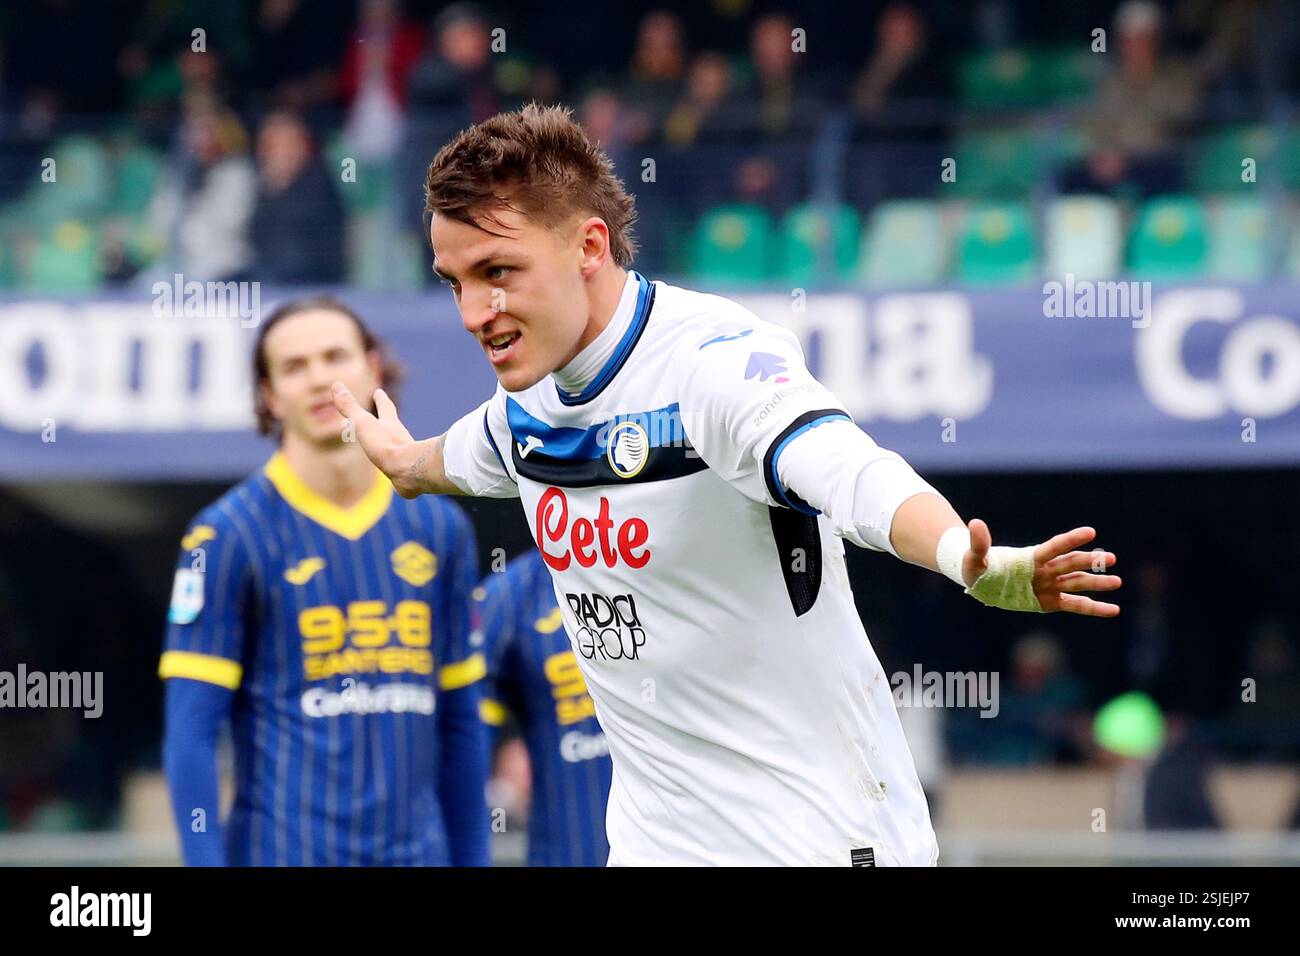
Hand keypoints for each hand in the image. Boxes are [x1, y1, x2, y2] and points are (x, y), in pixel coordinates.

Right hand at [331, 382, 429, 497]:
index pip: (385, 407)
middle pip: (394, 425)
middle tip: (387, 412)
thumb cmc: (386, 446)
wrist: (409, 471)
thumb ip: (350, 407)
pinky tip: (397, 475)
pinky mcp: (408, 473)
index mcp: (390, 424)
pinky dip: (397, 466)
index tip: (379, 391)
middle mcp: (401, 437)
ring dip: (393, 442)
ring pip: (399, 445)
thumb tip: (336, 385)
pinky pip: (402, 468)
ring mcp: (406, 455)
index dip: (381, 399)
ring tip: (389, 445)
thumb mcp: (363, 424)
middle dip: (388, 418)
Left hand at [963, 518, 1121, 616]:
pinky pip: (1075, 605)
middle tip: (1111, 558)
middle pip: (1071, 564)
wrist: (979, 581)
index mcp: (1031, 557)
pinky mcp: (1049, 602)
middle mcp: (1044, 570)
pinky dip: (1093, 607)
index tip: (1091, 532)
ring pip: (1077, 583)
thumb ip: (979, 542)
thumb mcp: (975, 556)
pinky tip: (1113, 609)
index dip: (1071, 540)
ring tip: (1117, 581)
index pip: (1054, 547)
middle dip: (1089, 562)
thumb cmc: (976, 565)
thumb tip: (975, 524)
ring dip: (1096, 583)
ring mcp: (1049, 586)